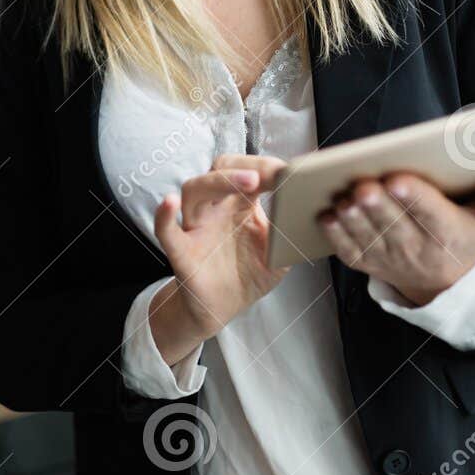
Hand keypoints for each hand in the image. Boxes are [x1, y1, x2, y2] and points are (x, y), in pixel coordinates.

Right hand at [151, 154, 289, 356]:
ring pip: (194, 190)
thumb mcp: (279, 250)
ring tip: (248, 182)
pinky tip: (169, 203)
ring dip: (218, 181)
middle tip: (269, 175)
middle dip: (243, 167)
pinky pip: (167, 231)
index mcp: (240, 202)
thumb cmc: (250, 273)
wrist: (226, 308)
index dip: (266, 166)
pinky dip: (164, 216)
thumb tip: (310, 208)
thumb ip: (292, 229)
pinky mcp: (182, 252)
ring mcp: (196, 227)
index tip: (291, 172)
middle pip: (218, 170)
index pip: (247, 170)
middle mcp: (215, 207)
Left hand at [317, 159, 474, 305]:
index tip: (397, 178)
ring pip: (368, 238)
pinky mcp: (368, 263)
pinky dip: (336, 235)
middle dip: (377, 206)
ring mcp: (390, 260)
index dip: (415, 198)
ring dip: (353, 218)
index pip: (433, 216)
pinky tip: (327, 214)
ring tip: (342, 197)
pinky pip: (349, 252)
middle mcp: (418, 252)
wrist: (447, 281)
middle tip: (362, 184)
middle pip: (395, 227)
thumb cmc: (469, 235)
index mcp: (450, 236)